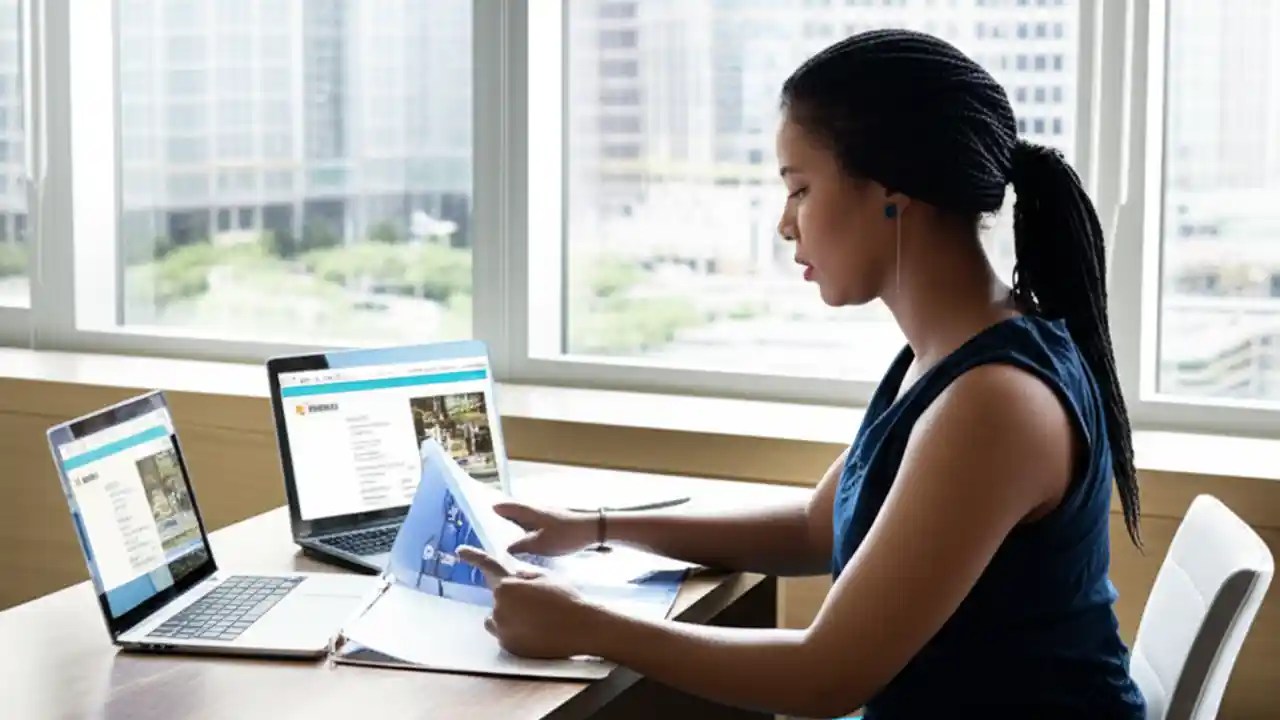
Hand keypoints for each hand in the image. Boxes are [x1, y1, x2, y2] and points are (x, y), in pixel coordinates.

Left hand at [458, 546, 601, 659]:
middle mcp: (499, 606)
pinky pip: (504, 634)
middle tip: (537, 603)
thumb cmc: (566, 598)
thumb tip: (514, 577)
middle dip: (512, 597)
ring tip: (536, 620)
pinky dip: (514, 632)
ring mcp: (502, 628)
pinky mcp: (507, 645)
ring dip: (509, 616)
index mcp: (508, 585)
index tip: (460, 550)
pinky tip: (535, 632)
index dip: (473, 557)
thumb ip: (524, 575)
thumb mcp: (546, 577)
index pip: (487, 567)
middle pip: (498, 598)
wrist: (581, 628)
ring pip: (497, 618)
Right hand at [494, 501, 595, 555]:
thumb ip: (522, 545)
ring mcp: (546, 515)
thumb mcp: (540, 543)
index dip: (497, 509)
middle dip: (503, 516)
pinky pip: (533, 524)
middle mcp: (536, 510)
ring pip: (525, 518)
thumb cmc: (565, 535)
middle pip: (516, 511)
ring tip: (503, 534)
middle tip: (489, 525)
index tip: (484, 511)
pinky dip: (525, 529)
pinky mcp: (554, 523)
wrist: (592, 530)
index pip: (509, 507)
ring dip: (515, 523)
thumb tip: (506, 548)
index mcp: (531, 512)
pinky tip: (525, 539)